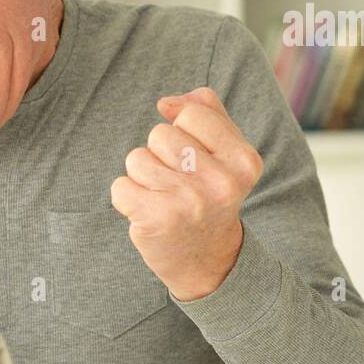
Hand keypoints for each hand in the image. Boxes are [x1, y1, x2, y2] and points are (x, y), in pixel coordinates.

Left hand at [109, 87, 263, 301]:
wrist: (207, 260)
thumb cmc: (210, 194)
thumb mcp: (225, 152)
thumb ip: (206, 111)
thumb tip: (166, 103)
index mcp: (244, 160)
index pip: (192, 113)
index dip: (184, 131)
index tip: (195, 159)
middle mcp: (221, 182)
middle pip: (160, 134)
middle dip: (160, 154)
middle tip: (178, 184)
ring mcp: (188, 202)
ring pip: (136, 158)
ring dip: (142, 176)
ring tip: (163, 198)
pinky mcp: (156, 220)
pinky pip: (120, 186)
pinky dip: (126, 198)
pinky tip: (147, 213)